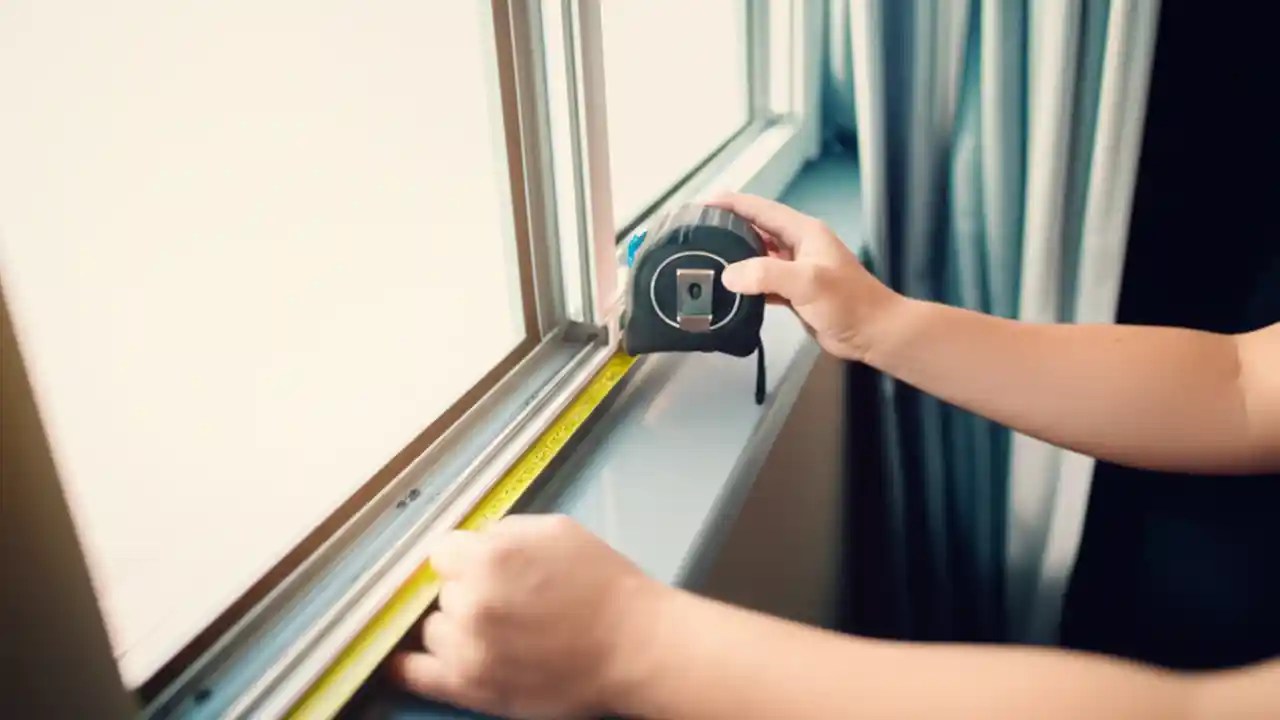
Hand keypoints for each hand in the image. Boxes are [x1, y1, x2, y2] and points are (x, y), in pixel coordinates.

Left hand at [385, 514, 666, 719]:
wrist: (634, 646)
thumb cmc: (603, 585)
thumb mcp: (555, 530)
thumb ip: (502, 532)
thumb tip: (467, 543)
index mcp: (491, 555)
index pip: (442, 550)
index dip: (464, 557)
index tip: (480, 566)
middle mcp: (472, 601)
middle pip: (441, 590)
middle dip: (466, 590)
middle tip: (506, 600)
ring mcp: (469, 648)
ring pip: (435, 628)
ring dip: (455, 626)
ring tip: (494, 631)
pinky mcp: (472, 687)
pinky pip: (415, 674)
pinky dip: (407, 665)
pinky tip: (407, 658)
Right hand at [709, 192, 899, 361]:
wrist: (872, 332)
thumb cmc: (848, 303)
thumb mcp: (806, 281)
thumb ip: (765, 274)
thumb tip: (729, 275)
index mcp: (804, 232)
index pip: (761, 209)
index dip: (732, 204)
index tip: (704, 204)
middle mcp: (799, 246)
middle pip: (757, 230)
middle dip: (729, 228)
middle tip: (699, 232)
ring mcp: (797, 269)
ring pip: (758, 257)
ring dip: (736, 258)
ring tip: (706, 260)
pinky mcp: (795, 292)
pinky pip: (763, 282)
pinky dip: (747, 285)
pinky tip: (730, 292)